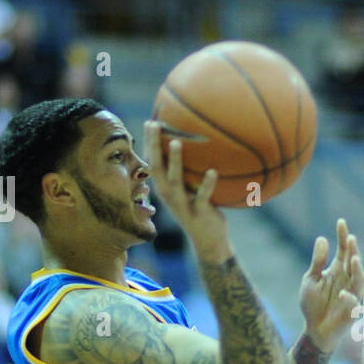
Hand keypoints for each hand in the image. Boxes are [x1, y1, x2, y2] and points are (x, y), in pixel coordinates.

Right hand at [145, 121, 231, 264]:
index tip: (151, 121)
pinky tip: (213, 171)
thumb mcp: (192, 191)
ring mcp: (182, 205)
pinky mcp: (199, 214)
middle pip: (156, 168)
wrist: (209, 242)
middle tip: (154, 124)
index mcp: (165, 189)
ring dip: (175, 162)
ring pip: (174, 182)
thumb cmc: (201, 210)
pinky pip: (202, 197)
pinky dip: (207, 185)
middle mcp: (169, 196)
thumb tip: (200, 146)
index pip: (152, 163)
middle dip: (153, 146)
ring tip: (176, 142)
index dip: (150, 143)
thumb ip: (191, 172)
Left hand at [298, 218, 362, 352]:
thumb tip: (322, 238)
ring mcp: (352, 295)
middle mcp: (347, 281)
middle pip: (352, 262)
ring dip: (357, 270)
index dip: (342, 237)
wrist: (315, 330)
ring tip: (353, 259)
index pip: (343, 251)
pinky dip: (349, 299)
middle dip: (352, 250)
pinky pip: (353, 305)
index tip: (341, 222)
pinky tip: (342, 293)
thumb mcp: (310, 280)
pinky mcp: (352, 313)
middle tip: (350, 238)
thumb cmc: (313, 305)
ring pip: (359, 281)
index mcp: (338, 271)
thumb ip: (317, 262)